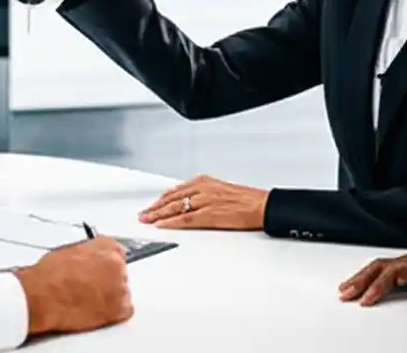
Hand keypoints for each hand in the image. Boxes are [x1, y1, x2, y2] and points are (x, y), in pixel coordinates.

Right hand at [13, 237, 133, 335]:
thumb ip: (87, 254)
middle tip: (91, 288)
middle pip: (120, 273)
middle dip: (108, 281)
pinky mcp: (118, 308)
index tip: (102, 271)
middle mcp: (116, 264)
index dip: (106, 265)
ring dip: (110, 297)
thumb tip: (88, 260)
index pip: (117, 253)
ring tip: (90, 300)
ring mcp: (119, 286)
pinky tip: (97, 311)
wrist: (43, 295)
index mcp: (106, 246)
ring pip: (122, 292)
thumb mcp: (69, 251)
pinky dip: (114, 314)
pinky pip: (125, 311)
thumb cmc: (49, 275)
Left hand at [138, 174, 268, 229]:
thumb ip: (206, 195)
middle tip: (143, 214)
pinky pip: (186, 218)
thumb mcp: (222, 191)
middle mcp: (203, 188)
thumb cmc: (247, 201)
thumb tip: (193, 203)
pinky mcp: (210, 214)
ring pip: (175, 207)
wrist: (262, 205)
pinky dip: (171, 222)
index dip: (162, 198)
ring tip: (147, 219)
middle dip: (155, 206)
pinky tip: (162, 225)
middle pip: (172, 197)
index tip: (152, 204)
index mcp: (206, 181)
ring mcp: (205, 201)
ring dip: (158, 214)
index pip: (177, 190)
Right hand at [338, 238, 406, 310]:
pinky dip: (371, 273)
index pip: (392, 274)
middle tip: (344, 294)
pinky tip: (367, 279)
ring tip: (346, 287)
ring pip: (380, 265)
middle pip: (379, 267)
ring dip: (361, 276)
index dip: (376, 288)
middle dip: (359, 280)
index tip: (364, 301)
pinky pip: (386, 266)